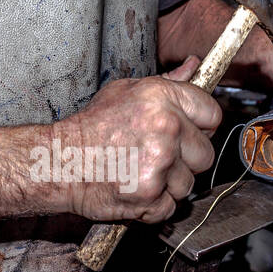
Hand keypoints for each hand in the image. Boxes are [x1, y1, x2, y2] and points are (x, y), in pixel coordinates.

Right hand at [56, 56, 220, 223]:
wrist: (60, 163)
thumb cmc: (89, 128)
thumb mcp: (125, 92)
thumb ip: (166, 83)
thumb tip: (194, 66)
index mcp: (162, 98)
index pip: (212, 114)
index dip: (202, 126)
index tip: (187, 133)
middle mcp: (166, 128)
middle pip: (205, 153)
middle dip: (186, 159)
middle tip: (158, 157)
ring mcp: (160, 164)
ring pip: (189, 183)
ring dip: (169, 184)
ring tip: (141, 173)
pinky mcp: (151, 195)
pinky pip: (171, 206)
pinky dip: (155, 205)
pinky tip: (135, 189)